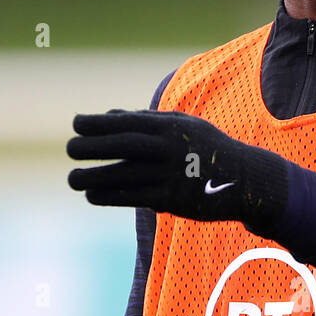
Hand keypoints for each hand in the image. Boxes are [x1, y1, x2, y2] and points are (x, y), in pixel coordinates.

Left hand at [66, 109, 288, 229]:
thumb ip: (146, 122)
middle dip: (94, 147)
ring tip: (72, 179)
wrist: (246, 179)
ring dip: (96, 177)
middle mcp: (170, 149)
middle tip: (69, 149)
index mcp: (170, 126)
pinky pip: (136, 197)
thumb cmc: (207, 149)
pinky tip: (93, 195)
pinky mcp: (175, 199)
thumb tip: (108, 117)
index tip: (76, 124)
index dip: (99, 123)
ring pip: (126, 175)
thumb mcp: (182, 127)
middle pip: (125, 145)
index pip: (128, 122)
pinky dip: (111, 195)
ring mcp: (172, 174)